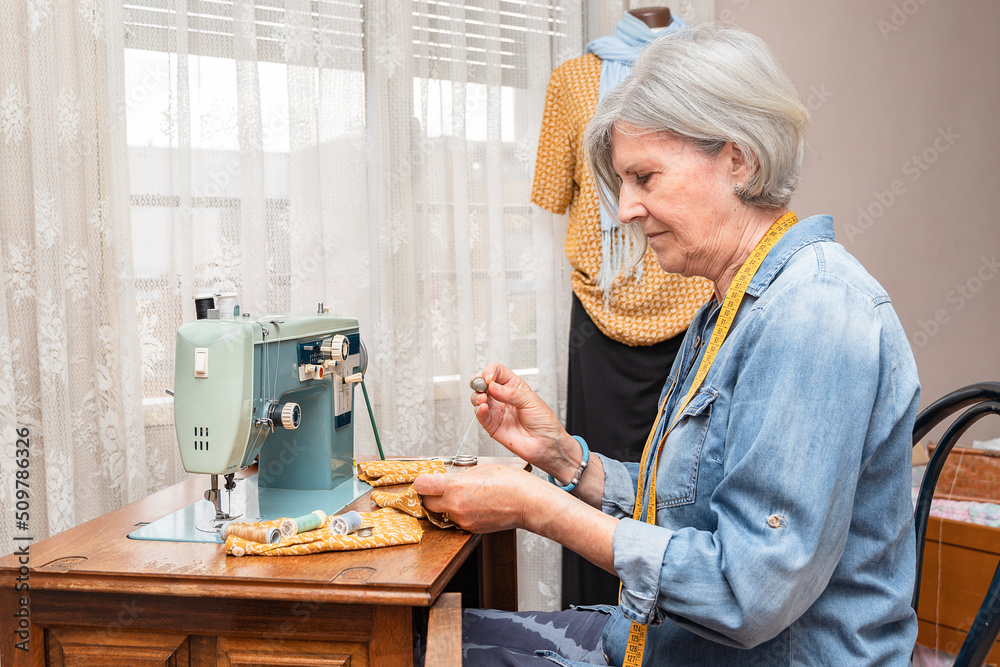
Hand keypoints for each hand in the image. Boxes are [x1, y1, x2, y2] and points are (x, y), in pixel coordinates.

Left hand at [414, 466, 618, 573]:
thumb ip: (459, 475)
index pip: (422, 486)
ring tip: (461, 495)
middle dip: (431, 495)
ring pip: (442, 513)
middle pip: (427, 502)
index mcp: (455, 487)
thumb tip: (448, 479)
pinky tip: (473, 504)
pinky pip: (456, 521)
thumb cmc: (511, 483)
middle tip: (439, 487)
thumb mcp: (481, 469)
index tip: (426, 479)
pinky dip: (459, 513)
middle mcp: (456, 506)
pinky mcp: (471, 529)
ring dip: (445, 505)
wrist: (529, 503)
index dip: (423, 481)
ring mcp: (463, 520)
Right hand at [471, 363, 573, 470]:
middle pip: (483, 383)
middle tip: (482, 386)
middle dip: (478, 382)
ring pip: (477, 398)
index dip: (490, 372)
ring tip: (483, 398)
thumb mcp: (531, 400)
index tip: (490, 378)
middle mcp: (502, 397)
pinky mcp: (492, 425)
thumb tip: (493, 386)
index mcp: (514, 387)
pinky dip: (478, 410)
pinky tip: (483, 408)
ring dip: (476, 396)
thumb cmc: (544, 421)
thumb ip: (511, 393)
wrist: (546, 443)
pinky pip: (480, 416)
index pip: (497, 372)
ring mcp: (496, 411)